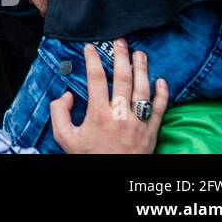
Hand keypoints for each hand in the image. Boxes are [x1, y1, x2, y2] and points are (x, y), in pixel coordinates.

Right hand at [51, 39, 168, 153]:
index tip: (90, 48)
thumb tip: (66, 96)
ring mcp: (138, 122)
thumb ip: (59, 113)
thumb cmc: (91, 158)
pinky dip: (162, 93)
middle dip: (121, 56)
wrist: (115, 179)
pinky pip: (160, 108)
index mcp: (98, 113)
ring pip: (143, 89)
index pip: (95, 78)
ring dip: (142, 69)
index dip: (92, 59)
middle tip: (121, 42)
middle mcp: (120, 113)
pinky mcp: (151, 131)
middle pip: (122, 77)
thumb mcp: (65, 138)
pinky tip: (161, 81)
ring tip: (140, 54)